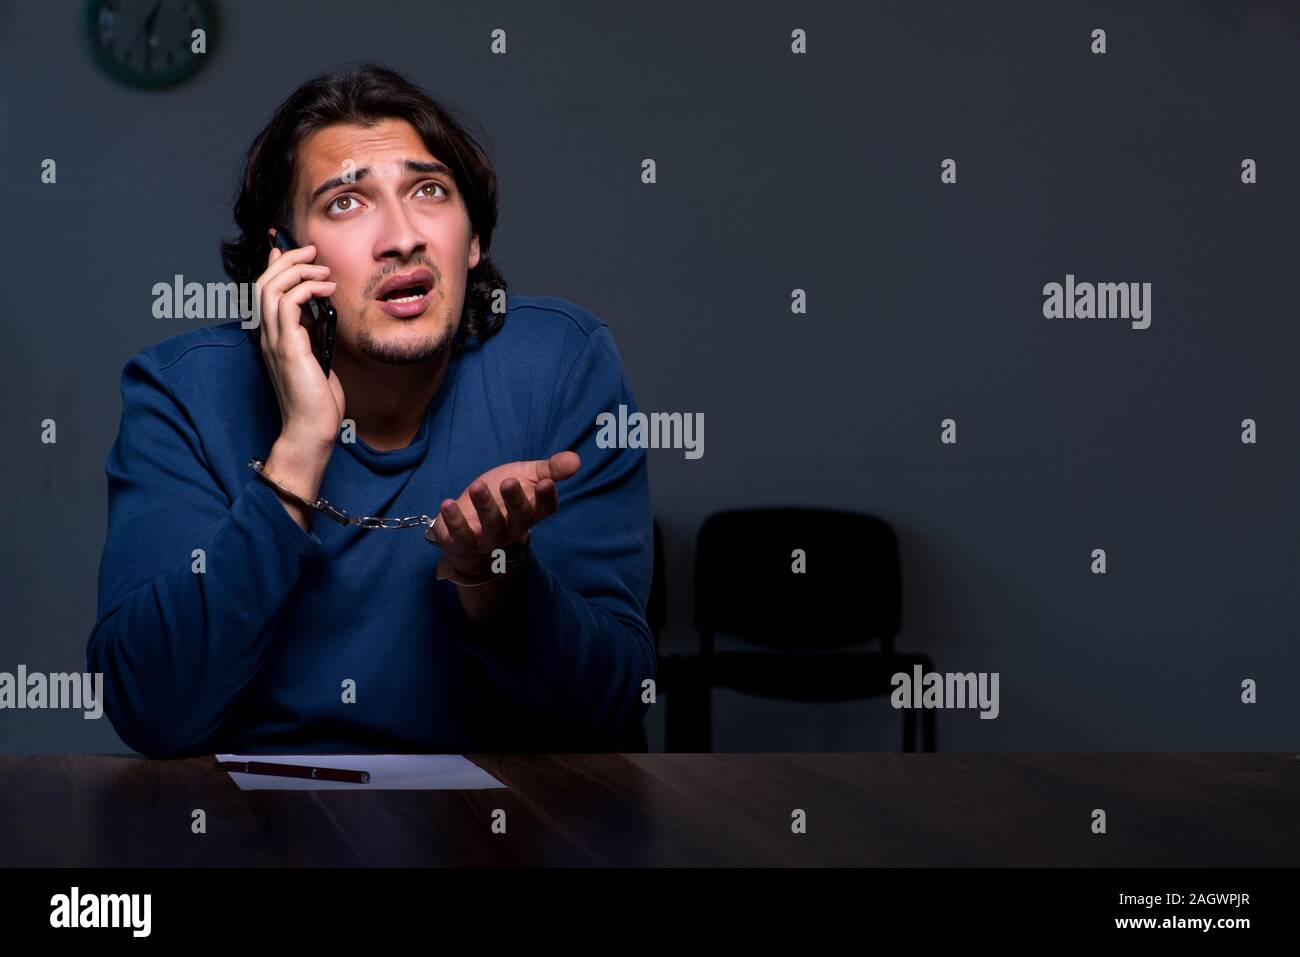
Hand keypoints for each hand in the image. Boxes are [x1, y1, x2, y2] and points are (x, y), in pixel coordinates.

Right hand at [257, 236, 344, 450]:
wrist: (310, 429)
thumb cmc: (316, 400)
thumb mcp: (318, 357)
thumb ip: (314, 334)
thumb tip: (321, 312)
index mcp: (273, 337)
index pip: (265, 291)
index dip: (274, 265)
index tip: (288, 247)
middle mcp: (267, 336)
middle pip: (264, 283)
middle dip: (287, 259)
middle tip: (311, 250)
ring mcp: (274, 341)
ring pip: (271, 288)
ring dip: (297, 270)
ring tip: (322, 268)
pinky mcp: (287, 348)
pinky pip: (288, 304)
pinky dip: (307, 289)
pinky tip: (327, 289)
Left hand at [428, 452, 580, 578]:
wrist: (470, 522)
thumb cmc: (501, 496)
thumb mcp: (526, 477)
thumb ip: (550, 469)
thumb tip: (577, 460)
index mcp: (531, 511)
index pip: (545, 509)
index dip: (546, 497)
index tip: (545, 481)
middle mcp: (513, 527)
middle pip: (520, 518)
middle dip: (515, 501)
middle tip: (509, 482)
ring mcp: (489, 538)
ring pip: (491, 526)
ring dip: (485, 506)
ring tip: (477, 486)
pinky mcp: (464, 542)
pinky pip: (462, 536)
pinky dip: (454, 521)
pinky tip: (448, 504)